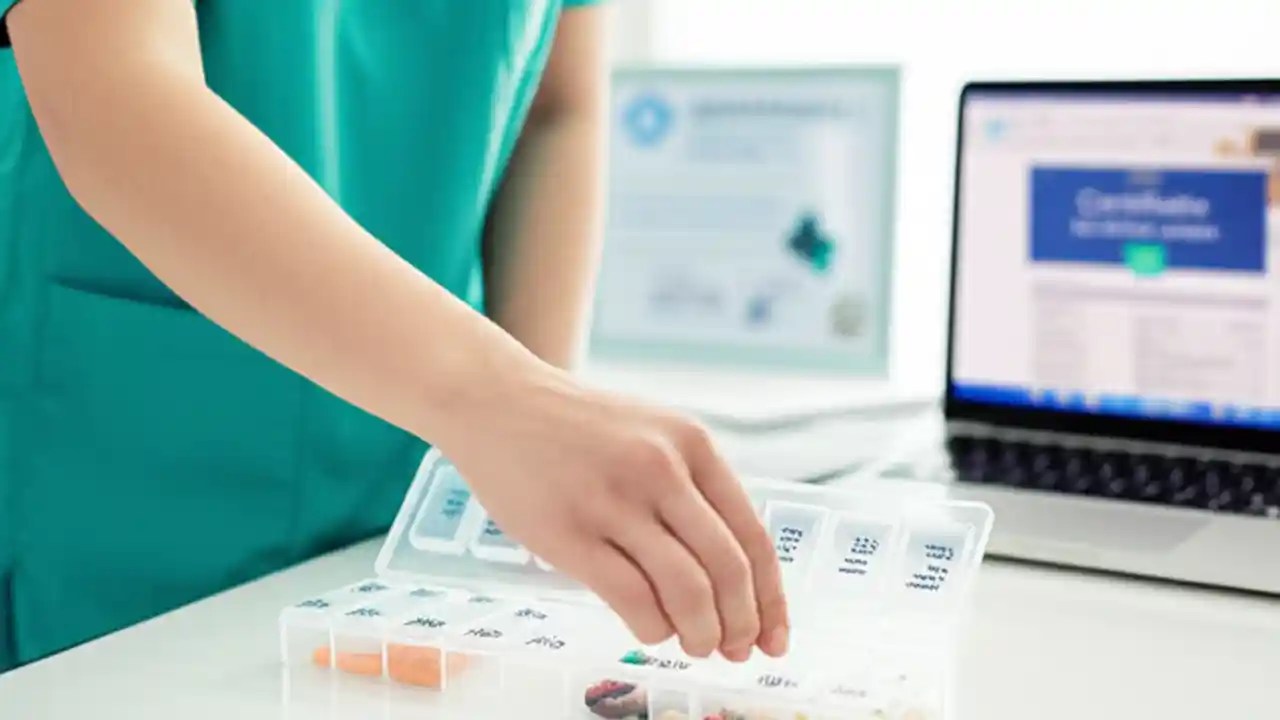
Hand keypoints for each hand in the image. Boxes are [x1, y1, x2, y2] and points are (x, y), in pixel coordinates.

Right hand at [438, 368, 788, 661]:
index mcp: (692, 444)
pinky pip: (632, 598)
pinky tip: (653, 631)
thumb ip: (692, 491)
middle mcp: (661, 469)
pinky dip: (654, 628)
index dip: (770, 597)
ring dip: (702, 633)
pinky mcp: (570, 533)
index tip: (774, 635)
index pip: (751, 535)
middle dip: (741, 623)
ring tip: (697, 645)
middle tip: (736, 650)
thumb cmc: (577, 428)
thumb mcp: (653, 434)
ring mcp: (615, 501)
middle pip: (728, 568)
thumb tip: (732, 580)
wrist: (499, 402)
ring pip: (687, 589)